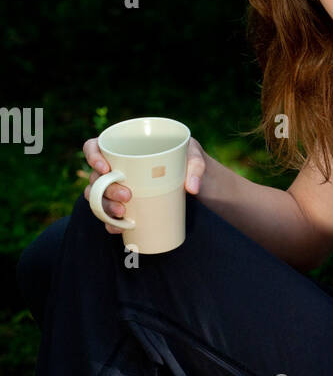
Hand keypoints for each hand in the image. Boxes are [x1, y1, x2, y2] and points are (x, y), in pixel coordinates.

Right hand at [82, 134, 206, 233]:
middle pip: (96, 177)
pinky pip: (109, 215)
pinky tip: (117, 228)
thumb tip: (192, 188)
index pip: (93, 147)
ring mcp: (117, 187)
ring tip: (123, 214)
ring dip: (105, 207)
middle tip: (127, 195)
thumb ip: (196, 166)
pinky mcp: (125, 205)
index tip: (105, 168)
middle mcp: (114, 168)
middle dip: (106, 189)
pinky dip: (111, 223)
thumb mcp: (194, 156)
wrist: (197, 183)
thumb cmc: (189, 162)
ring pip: (97, 198)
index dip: (92, 156)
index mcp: (123, 148)